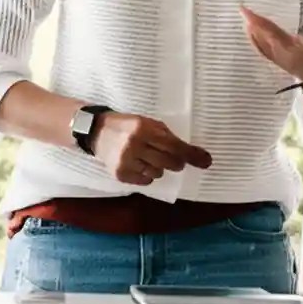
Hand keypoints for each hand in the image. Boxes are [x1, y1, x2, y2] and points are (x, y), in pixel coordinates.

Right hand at [90, 113, 211, 185]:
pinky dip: (147, 174)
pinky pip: (146, 180)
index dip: (191, 154)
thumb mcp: (146, 123)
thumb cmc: (127, 126)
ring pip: (157, 173)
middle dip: (177, 162)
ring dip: (159, 167)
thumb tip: (191, 153)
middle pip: (168, 162)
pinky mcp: (120, 174)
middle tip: (176, 160)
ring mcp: (126, 161)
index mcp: (143, 128)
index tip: (205, 161)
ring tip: (149, 157)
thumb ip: (166, 136)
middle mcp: (134, 145)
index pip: (174, 145)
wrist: (97, 132)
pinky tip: (139, 164)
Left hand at [240, 6, 302, 91]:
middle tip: (243, 11)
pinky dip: (256, 42)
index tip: (249, 13)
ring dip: (252, 34)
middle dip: (254, 26)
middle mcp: (284, 56)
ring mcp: (280, 60)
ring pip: (261, 46)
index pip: (274, 35)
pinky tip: (251, 34)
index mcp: (296, 50)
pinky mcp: (280, 62)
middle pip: (264, 40)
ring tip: (245, 19)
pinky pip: (263, 51)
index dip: (261, 24)